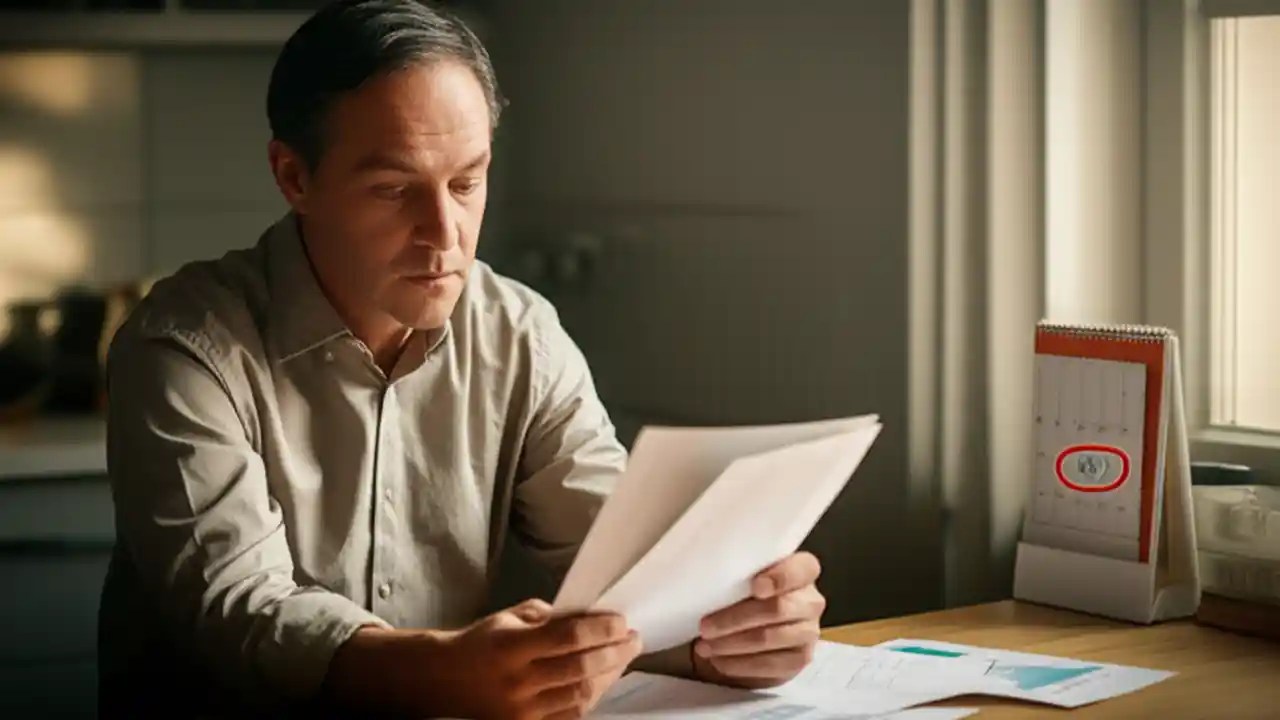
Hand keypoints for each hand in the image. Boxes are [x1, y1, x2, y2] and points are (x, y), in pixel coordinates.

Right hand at [439, 599, 642, 718]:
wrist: (445, 679)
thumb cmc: (483, 641)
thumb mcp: (510, 617)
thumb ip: (550, 618)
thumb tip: (592, 617)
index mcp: (511, 646)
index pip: (568, 637)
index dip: (600, 629)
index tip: (622, 621)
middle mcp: (517, 681)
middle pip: (580, 668)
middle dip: (615, 652)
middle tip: (634, 639)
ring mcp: (522, 711)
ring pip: (580, 696)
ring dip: (609, 676)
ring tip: (623, 659)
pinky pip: (570, 717)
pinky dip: (592, 698)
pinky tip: (603, 681)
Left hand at [692, 552, 825, 688]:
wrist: (749, 631)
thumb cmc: (742, 594)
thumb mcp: (742, 575)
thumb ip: (737, 569)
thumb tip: (705, 568)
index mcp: (802, 570)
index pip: (803, 569)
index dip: (781, 577)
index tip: (755, 587)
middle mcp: (811, 601)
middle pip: (778, 608)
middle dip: (736, 618)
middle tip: (705, 626)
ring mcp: (809, 631)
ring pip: (769, 638)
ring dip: (731, 644)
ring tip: (704, 646)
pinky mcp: (800, 659)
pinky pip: (769, 664)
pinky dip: (739, 664)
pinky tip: (718, 660)